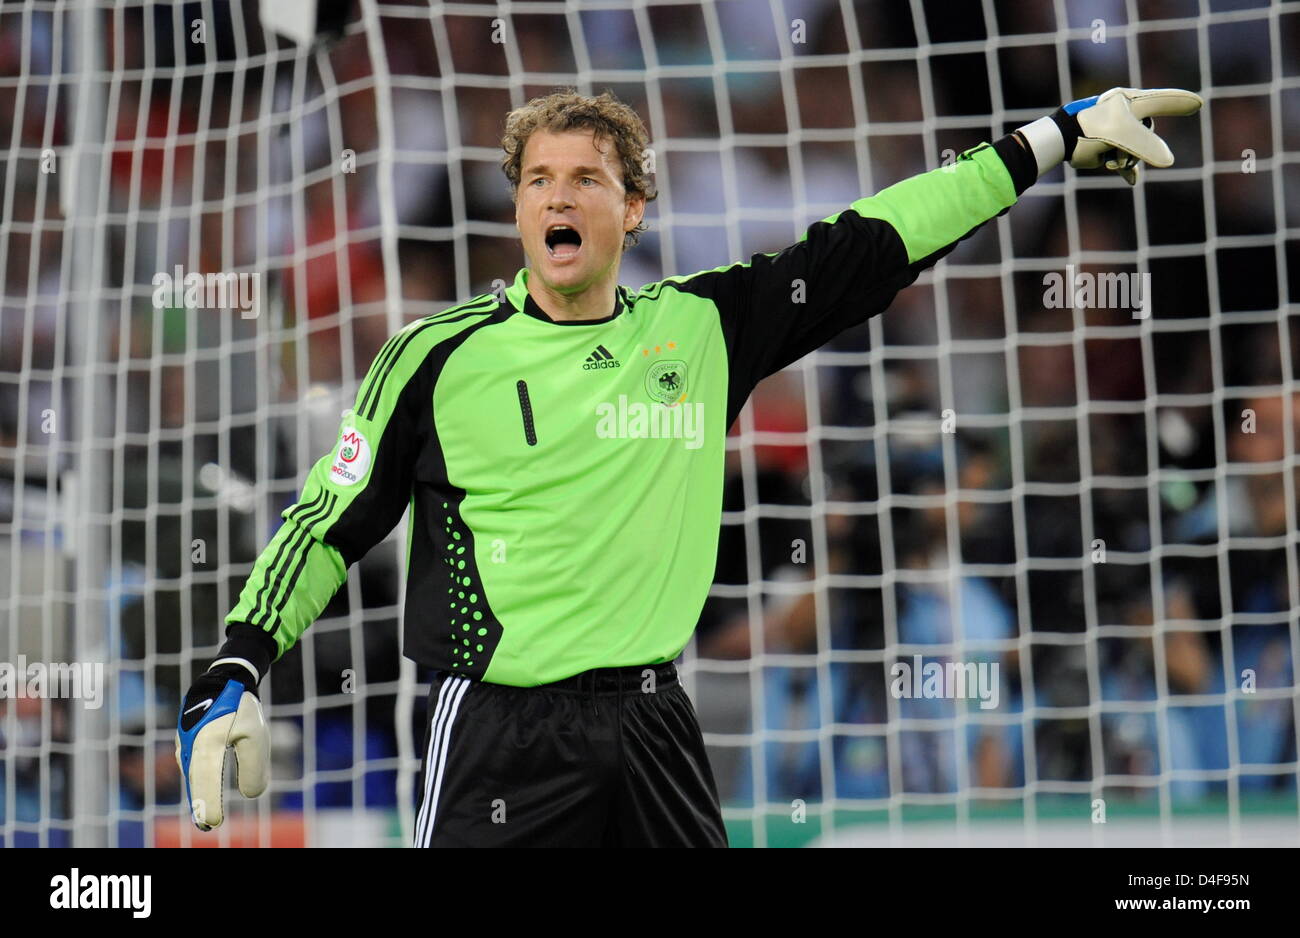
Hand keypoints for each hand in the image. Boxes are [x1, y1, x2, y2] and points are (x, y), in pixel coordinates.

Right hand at [175, 660, 268, 830]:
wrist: (223, 681)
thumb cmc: (241, 708)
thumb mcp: (256, 736)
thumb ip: (254, 767)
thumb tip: (250, 794)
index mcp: (206, 743)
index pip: (206, 780)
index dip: (208, 802)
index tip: (213, 822)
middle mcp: (190, 747)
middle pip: (196, 782)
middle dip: (202, 804)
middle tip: (207, 827)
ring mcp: (185, 745)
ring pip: (194, 775)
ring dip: (199, 795)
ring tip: (205, 817)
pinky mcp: (187, 745)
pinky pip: (194, 768)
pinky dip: (199, 783)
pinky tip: (204, 794)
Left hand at [1016, 87, 1202, 184]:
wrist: (1060, 140)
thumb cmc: (1091, 131)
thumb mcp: (1123, 138)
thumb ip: (1148, 147)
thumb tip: (1168, 162)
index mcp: (1132, 102)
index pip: (1162, 101)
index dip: (1180, 103)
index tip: (1197, 104)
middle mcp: (1126, 113)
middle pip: (1148, 135)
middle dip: (1137, 149)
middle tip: (1118, 154)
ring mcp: (1117, 129)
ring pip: (1136, 149)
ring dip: (1126, 160)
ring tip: (1110, 162)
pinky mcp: (1107, 144)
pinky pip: (1124, 158)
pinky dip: (1125, 168)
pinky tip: (1129, 180)